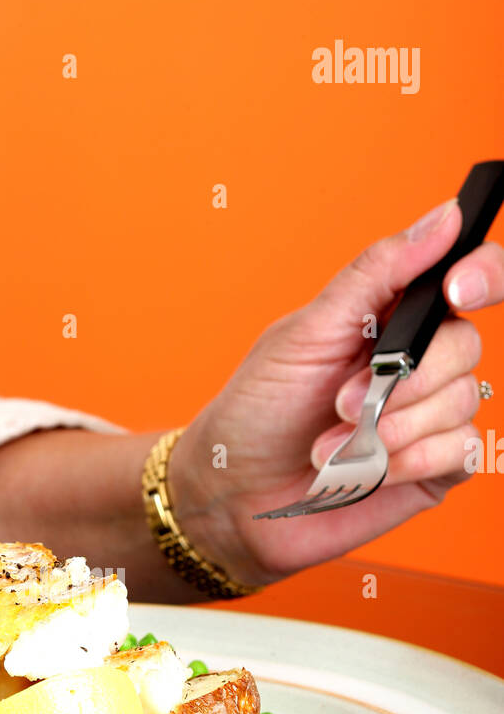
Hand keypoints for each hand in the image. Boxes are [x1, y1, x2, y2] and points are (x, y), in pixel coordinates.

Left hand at [170, 198, 503, 586]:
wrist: (234, 496)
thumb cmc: (259, 411)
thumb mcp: (307, 333)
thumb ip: (376, 274)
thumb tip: (444, 216)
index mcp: (390, 317)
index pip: (467, 277)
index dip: (481, 274)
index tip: (456, 290)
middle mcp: (417, 362)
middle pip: (465, 345)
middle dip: (404, 379)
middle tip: (343, 403)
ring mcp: (428, 415)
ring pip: (462, 400)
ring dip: (394, 427)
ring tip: (335, 445)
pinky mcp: (432, 467)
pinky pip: (460, 451)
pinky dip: (413, 459)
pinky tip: (372, 470)